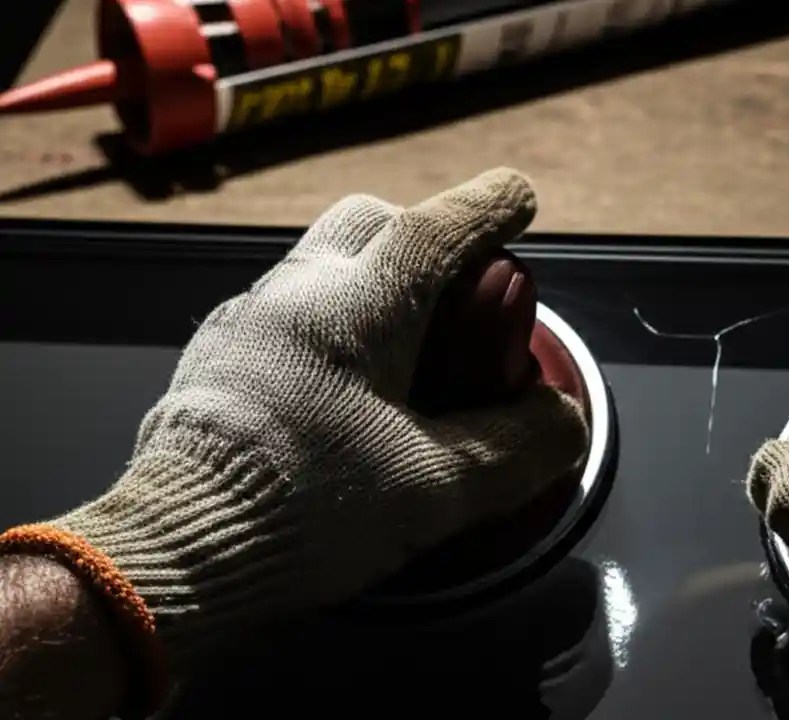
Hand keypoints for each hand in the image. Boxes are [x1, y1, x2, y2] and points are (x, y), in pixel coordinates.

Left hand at [0, 169, 586, 708]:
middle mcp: (296, 294)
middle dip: (426, 237)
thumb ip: (518, 446)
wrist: (175, 554)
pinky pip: (288, 309)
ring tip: (410, 351)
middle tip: (462, 293)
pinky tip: (347, 387)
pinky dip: (334, 323)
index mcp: (358, 308)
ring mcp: (246, 321)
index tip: (517, 197)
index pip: (436, 229)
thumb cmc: (304, 508)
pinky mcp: (217, 358)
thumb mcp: (439, 487)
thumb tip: (564, 421)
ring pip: (324, 263)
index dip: (488, 208)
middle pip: (372, 223)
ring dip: (377, 282)